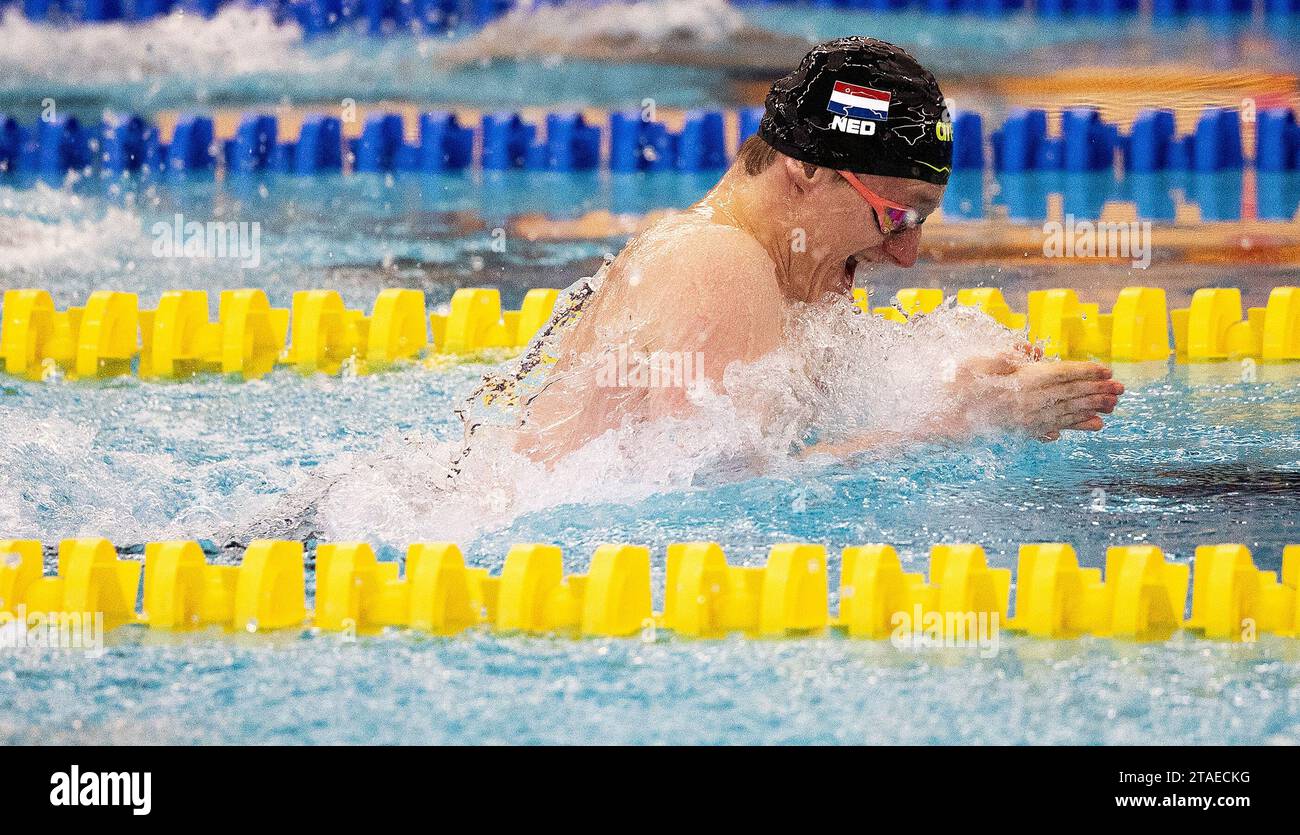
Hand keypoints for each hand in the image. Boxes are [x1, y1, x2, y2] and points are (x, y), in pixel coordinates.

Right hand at [949, 352, 1123, 440]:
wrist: (946, 419)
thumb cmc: (957, 387)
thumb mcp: (974, 363)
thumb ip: (1001, 358)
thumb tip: (1023, 353)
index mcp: (1021, 383)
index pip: (1060, 374)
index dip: (1085, 371)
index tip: (1106, 369)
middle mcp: (1029, 403)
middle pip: (1071, 394)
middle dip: (1097, 390)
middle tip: (1122, 389)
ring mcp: (1028, 418)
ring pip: (1068, 411)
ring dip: (1093, 407)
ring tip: (1114, 405)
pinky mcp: (1025, 429)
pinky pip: (1058, 425)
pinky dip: (1078, 423)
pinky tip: (1094, 424)